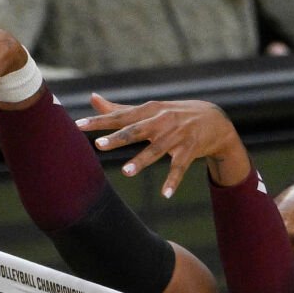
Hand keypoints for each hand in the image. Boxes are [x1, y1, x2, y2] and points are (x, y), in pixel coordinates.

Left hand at [74, 93, 251, 198]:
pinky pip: (180, 167)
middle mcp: (162, 121)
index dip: (99, 121)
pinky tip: (165, 194)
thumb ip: (119, 108)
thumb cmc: (174, 115)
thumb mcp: (149, 110)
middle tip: (98, 145)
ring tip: (126, 172)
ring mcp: (177, 135)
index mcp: (148, 111)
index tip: (78, 126)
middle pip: (136, 130)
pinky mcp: (190, 149)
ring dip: (141, 161)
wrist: (215, 120)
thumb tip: (93, 98)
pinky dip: (173, 181)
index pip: (119, 116)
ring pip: (156, 149)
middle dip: (118, 138)